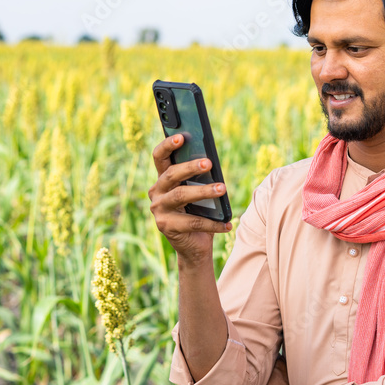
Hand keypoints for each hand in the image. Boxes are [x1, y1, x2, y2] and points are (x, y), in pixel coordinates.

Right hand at [148, 134, 230, 264]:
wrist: (194, 247)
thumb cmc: (199, 214)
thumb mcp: (199, 194)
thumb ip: (200, 179)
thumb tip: (211, 163)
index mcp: (163, 180)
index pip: (159, 157)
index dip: (168, 145)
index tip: (182, 136)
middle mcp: (156, 193)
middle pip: (171, 175)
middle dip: (190, 167)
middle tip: (208, 163)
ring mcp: (159, 210)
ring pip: (181, 196)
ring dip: (204, 191)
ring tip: (222, 188)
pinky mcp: (166, 227)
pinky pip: (193, 222)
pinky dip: (213, 223)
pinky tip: (227, 223)